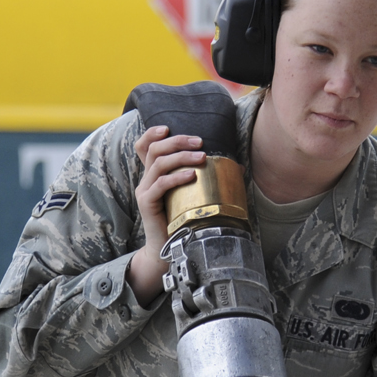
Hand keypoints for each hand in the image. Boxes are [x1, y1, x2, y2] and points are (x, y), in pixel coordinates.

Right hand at [125, 125, 204, 303]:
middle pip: (154, 149)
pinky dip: (176, 177)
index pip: (144, 146)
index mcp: (152, 175)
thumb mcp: (190, 195)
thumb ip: (202, 178)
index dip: (152, 133)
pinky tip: (192, 175)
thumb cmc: (181, 220)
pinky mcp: (147, 203)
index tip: (168, 127)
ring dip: (182, 156)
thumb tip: (233, 166)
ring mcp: (144, 191)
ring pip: (158, 163)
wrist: (167, 249)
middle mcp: (145, 179)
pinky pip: (160, 184)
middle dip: (177, 141)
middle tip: (199, 141)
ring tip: (202, 157)